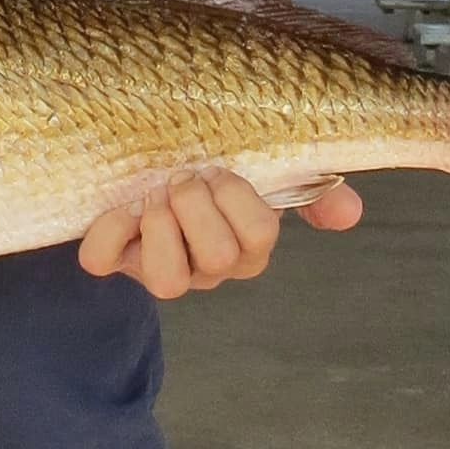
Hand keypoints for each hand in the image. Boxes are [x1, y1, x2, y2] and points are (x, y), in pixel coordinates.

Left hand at [77, 170, 362, 297]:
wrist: (155, 165)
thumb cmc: (218, 176)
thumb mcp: (269, 174)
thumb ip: (314, 191)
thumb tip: (349, 214)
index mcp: (247, 246)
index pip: (259, 237)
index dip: (240, 201)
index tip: (221, 171)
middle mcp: (207, 267)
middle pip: (219, 260)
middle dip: (199, 207)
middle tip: (186, 179)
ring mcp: (159, 269)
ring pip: (167, 283)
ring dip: (162, 227)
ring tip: (157, 195)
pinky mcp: (114, 259)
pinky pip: (99, 262)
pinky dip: (108, 230)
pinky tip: (122, 206)